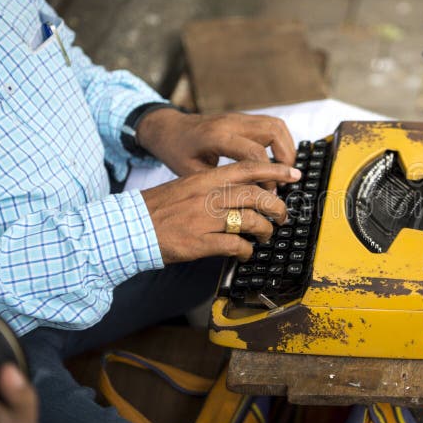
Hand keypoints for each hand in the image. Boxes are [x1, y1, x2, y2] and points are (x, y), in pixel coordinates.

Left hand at [136, 109, 296, 188]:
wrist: (167, 128)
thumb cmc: (176, 151)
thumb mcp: (191, 172)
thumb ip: (220, 184)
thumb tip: (247, 202)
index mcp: (217, 136)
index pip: (255, 153)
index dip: (268, 176)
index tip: (270, 195)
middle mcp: (231, 122)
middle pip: (274, 132)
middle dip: (286, 157)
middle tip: (285, 180)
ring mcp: (239, 117)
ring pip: (277, 125)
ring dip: (287, 148)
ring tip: (284, 171)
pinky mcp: (242, 119)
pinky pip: (271, 125)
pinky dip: (280, 142)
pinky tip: (276, 161)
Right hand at [141, 160, 300, 263]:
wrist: (129, 227)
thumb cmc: (157, 209)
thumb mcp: (185, 187)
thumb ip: (212, 187)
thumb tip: (242, 192)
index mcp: (205, 179)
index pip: (247, 168)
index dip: (275, 171)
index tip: (293, 174)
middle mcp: (207, 195)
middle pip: (256, 195)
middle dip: (277, 206)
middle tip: (282, 215)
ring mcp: (204, 219)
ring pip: (250, 220)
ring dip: (264, 230)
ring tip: (264, 236)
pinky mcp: (199, 242)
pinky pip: (235, 245)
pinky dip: (246, 250)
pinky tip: (245, 253)